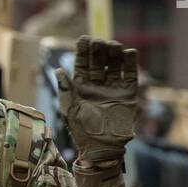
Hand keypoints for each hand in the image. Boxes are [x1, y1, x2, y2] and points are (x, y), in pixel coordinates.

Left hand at [57, 36, 138, 163]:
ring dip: (114, 54)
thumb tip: (57, 69)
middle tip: (100, 41)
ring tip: (114, 44)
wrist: (101, 147)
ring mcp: (113, 89)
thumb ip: (65, 89)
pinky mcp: (128, 95)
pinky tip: (129, 52)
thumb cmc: (81, 130)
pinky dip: (130, 64)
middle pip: (99, 62)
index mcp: (81, 86)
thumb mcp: (70, 108)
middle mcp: (97, 85)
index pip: (83, 64)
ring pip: (114, 65)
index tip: (84, 38)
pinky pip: (130, 76)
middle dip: (99, 50)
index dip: (83, 51)